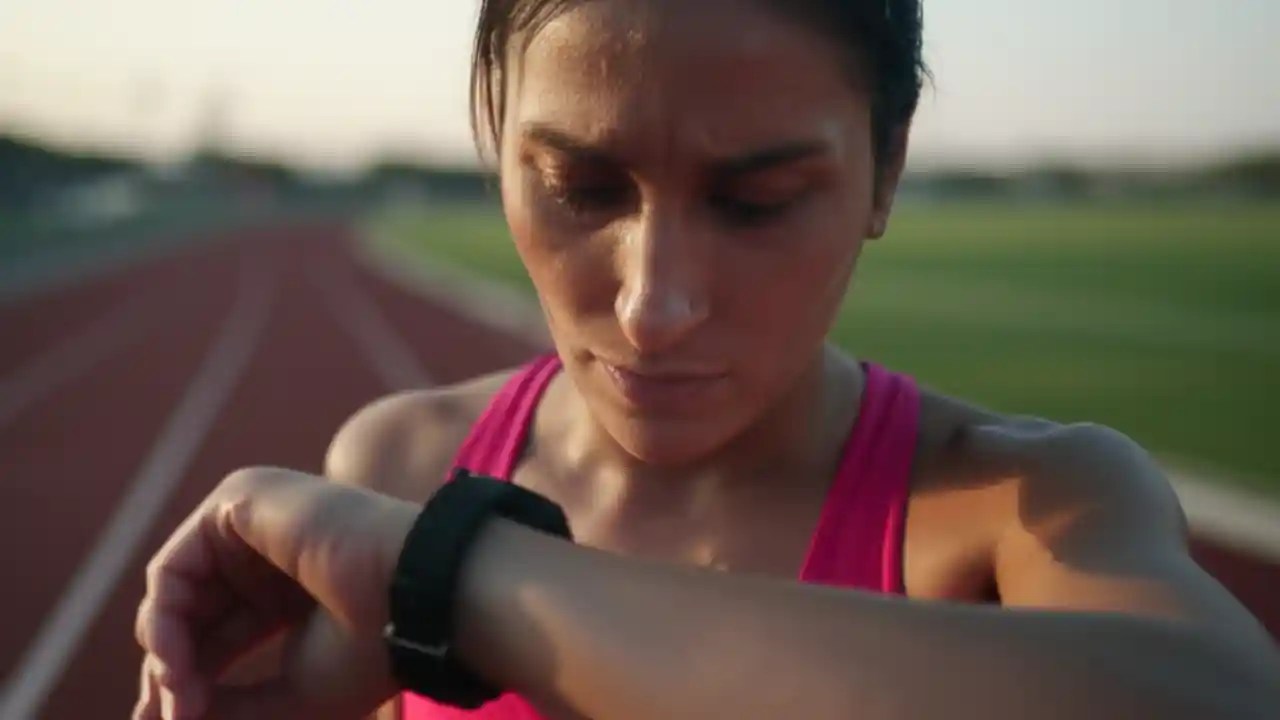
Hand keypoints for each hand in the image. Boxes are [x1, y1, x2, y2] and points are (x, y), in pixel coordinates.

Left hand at [133, 467, 416, 718]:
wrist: (416, 598)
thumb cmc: (372, 648)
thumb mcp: (289, 694)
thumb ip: (225, 706)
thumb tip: (164, 717)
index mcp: (286, 591)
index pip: (215, 638)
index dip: (189, 684)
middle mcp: (265, 550)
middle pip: (190, 616)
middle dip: (171, 672)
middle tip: (168, 718)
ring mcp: (253, 519)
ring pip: (177, 592)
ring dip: (165, 652)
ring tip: (180, 698)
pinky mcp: (240, 500)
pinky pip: (175, 566)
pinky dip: (165, 620)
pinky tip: (175, 663)